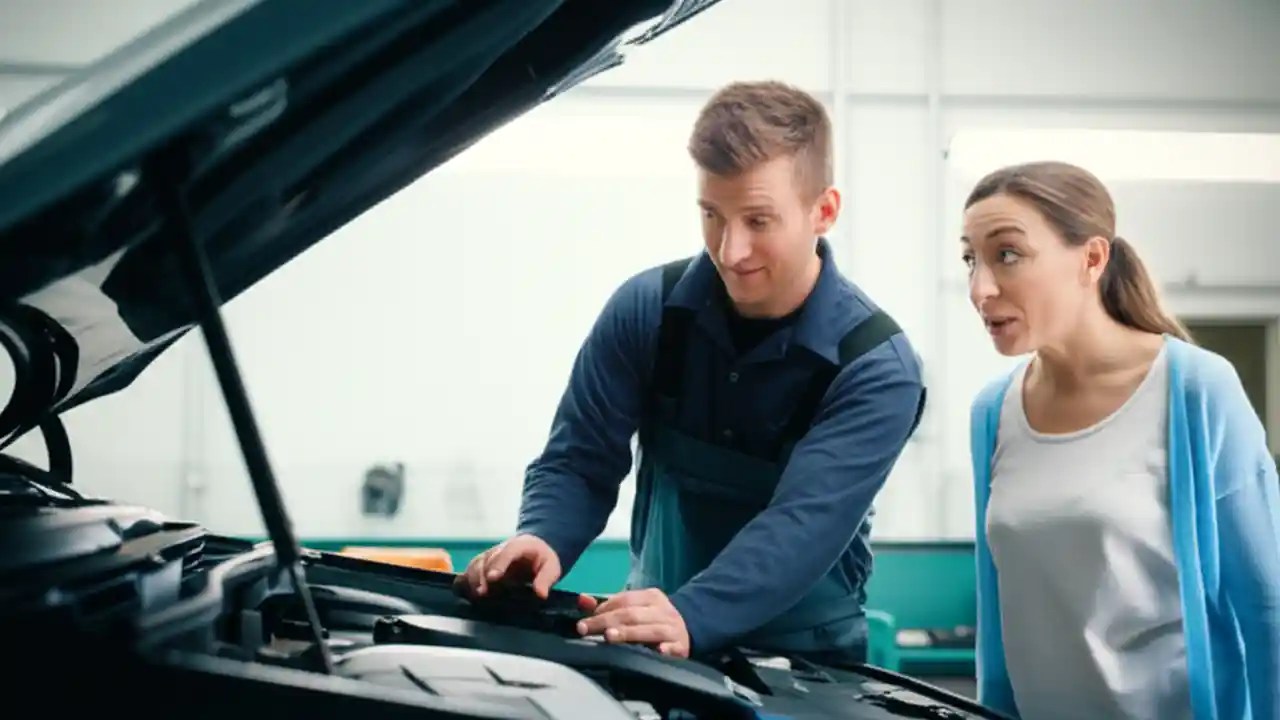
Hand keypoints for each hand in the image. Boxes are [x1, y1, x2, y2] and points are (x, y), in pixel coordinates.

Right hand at [452, 534, 561, 599]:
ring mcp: (490, 555)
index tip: (493, 578)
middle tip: (482, 592)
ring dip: (474, 578)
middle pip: (488, 558)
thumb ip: (546, 579)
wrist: (535, 550)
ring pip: (477, 563)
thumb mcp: (552, 567)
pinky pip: (472, 569)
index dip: (498, 564)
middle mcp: (501, 548)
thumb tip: (540, 594)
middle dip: (482, 575)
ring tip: (477, 594)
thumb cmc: (543, 559)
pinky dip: (468, 579)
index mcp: (519, 545)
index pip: (507, 552)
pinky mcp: (484, 564)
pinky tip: (470, 592)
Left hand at [576, 588, 690, 657]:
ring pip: (649, 630)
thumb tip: (581, 600)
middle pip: (632, 614)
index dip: (604, 609)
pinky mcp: (681, 647)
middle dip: (608, 621)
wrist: (687, 631)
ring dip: (629, 633)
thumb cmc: (652, 619)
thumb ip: (609, 605)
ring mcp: (673, 628)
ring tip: (610, 637)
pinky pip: (672, 647)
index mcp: (651, 597)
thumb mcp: (635, 608)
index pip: (625, 600)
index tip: (585, 621)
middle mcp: (663, 610)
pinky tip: (657, 651)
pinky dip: (666, 649)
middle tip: (587, 629)